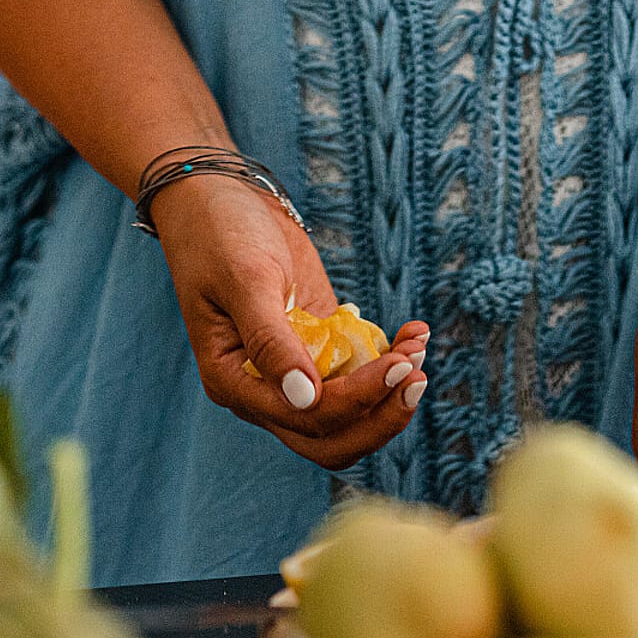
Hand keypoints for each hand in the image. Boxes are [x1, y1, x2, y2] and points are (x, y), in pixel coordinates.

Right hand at [153, 175, 428, 469]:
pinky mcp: (319, 351)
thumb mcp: (246, 280)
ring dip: (390, 394)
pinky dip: (389, 363)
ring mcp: (294, 375)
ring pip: (350, 416)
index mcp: (235, 382)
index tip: (398, 363)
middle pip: (332, 438)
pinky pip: (359, 377)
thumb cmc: (220, 235)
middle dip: (381, 416)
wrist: (219, 199)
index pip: (307, 417)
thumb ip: (272, 341)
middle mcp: (265, 391)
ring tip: (418, 348)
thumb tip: (306, 398)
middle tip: (418, 376)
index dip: (358, 398)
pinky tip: (413, 333)